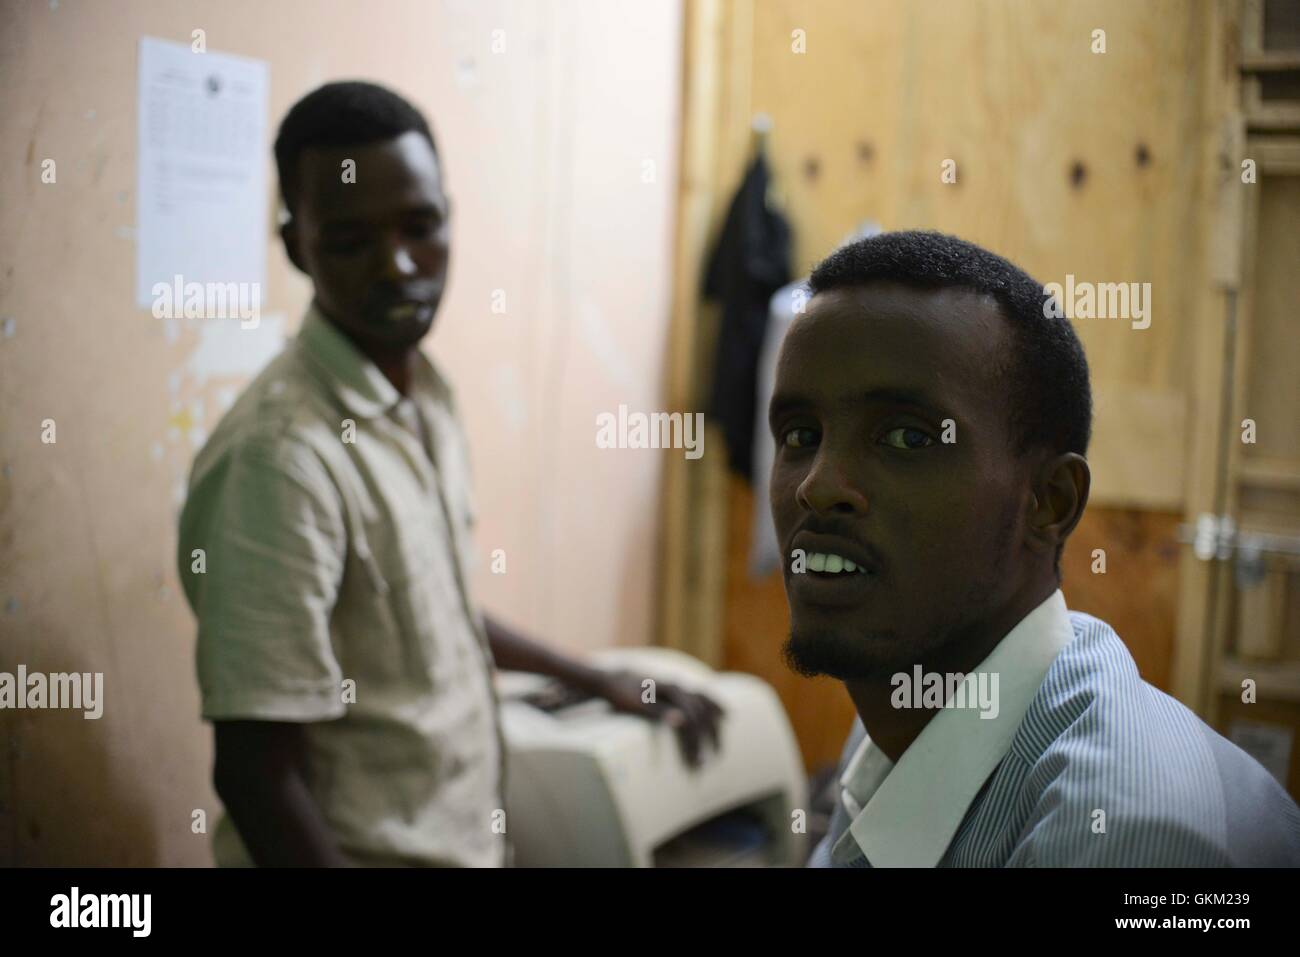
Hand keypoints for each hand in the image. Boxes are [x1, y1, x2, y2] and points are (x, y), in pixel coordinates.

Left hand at [592, 670, 725, 767]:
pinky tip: (725, 717)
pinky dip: (715, 706)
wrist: (613, 679)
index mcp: (671, 690)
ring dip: (714, 729)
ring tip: (717, 750)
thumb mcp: (636, 704)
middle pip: (701, 716)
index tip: (695, 763)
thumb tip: (681, 721)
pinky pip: (703, 697)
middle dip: (706, 741)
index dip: (695, 742)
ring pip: (706, 707)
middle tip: (706, 764)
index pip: (691, 719)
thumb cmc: (622, 695)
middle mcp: (679, 687)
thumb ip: (658, 711)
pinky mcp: (678, 689)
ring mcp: (680, 687)